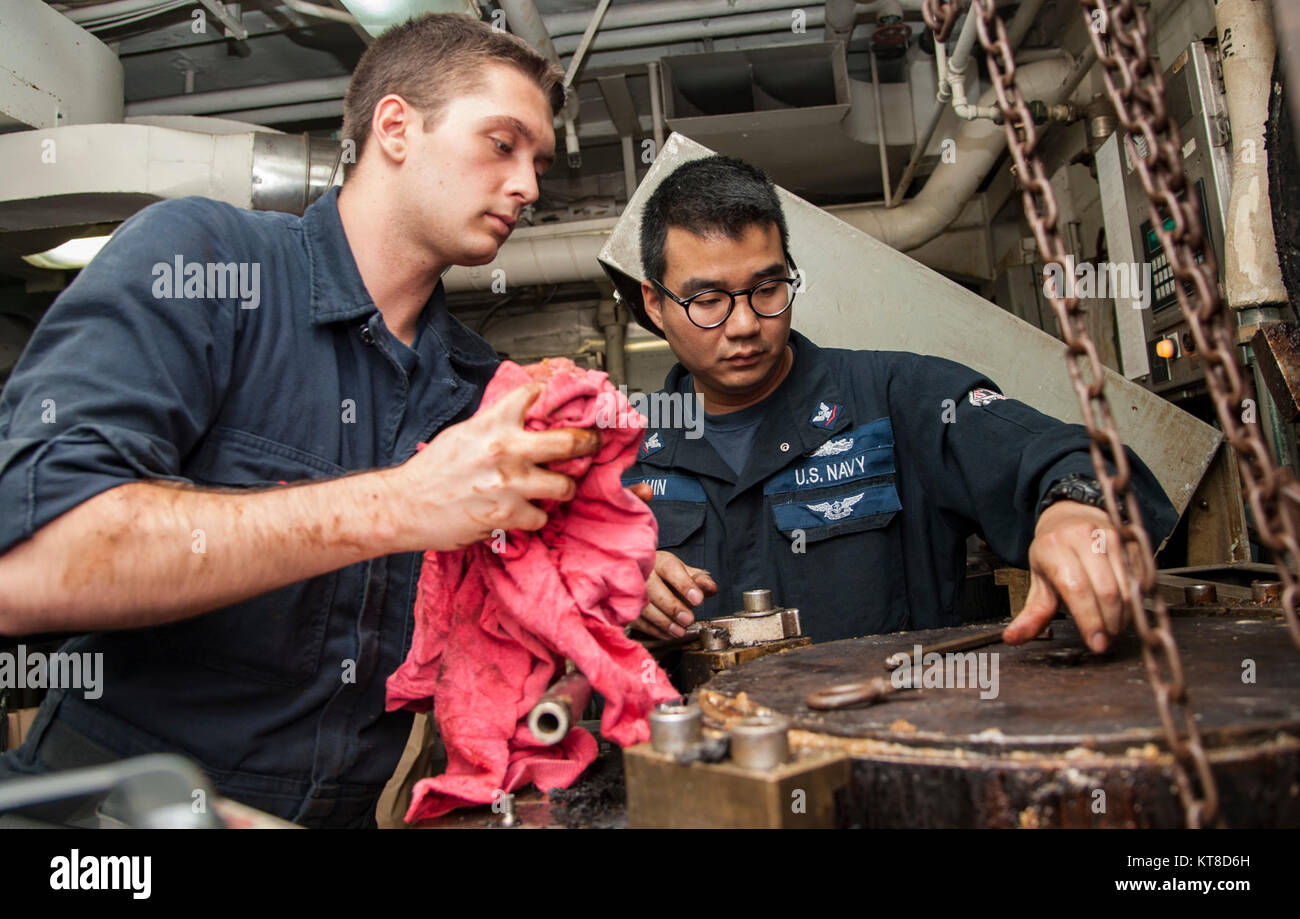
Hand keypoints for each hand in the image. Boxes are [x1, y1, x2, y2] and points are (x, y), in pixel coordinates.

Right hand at [384, 383, 599, 551]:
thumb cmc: (431, 470)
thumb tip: (526, 419)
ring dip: (562, 488)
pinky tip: (523, 512)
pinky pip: (541, 517)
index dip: (554, 397)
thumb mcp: (463, 433)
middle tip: (593, 444)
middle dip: (588, 443)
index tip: (566, 402)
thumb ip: (496, 425)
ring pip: (564, 486)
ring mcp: (510, 485)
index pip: (536, 396)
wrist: (405, 506)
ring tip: (555, 488)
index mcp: (493, 423)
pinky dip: (535, 516)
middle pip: (570, 442)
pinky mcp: (507, 516)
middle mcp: (506, 450)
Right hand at [632, 549, 717, 639]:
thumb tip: (712, 588)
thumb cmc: (662, 574)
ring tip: (679, 631)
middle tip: (689, 619)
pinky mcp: (623, 606)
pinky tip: (667, 634)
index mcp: (658, 561)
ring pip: (643, 606)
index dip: (684, 585)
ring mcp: (629, 590)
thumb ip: (698, 579)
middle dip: (672, 606)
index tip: (698, 599)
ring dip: (662, 621)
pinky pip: (636, 619)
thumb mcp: (681, 571)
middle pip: (654, 589)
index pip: (670, 569)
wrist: (635, 574)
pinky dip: (652, 629)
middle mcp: (641, 573)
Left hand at [1003, 501, 1133, 652]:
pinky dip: (1136, 602)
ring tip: (1114, 628)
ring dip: (1125, 616)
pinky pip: (1141, 580)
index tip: (1097, 644)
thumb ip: (1031, 612)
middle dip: (1109, 623)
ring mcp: (1113, 537)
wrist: (1072, 516)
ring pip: (1128, 588)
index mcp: (1056, 546)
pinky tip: (1124, 610)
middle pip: (1107, 591)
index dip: (1089, 620)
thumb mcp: (1038, 578)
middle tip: (1105, 640)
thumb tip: (1013, 638)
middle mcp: (1085, 537)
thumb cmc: (1054, 551)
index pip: (1077, 589)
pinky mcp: (1132, 542)